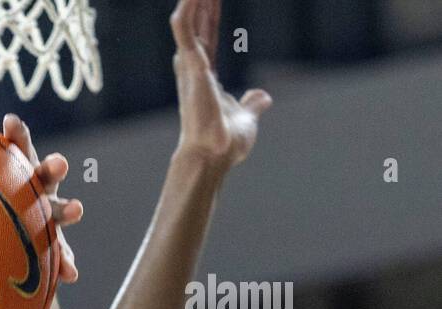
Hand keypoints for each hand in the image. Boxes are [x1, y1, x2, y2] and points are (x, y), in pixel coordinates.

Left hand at [1, 113, 82, 282]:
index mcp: (13, 170)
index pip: (16, 147)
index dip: (15, 134)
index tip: (10, 122)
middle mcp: (32, 188)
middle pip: (44, 174)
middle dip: (53, 167)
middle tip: (58, 163)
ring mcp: (44, 216)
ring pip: (59, 210)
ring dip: (69, 209)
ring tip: (77, 209)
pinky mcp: (48, 245)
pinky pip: (59, 256)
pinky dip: (66, 263)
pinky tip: (71, 273)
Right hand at [171, 0, 271, 170]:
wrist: (213, 155)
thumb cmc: (225, 143)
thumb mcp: (246, 116)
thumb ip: (252, 104)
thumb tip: (263, 97)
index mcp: (204, 76)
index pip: (207, 37)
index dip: (211, 16)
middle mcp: (193, 68)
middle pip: (197, 24)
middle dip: (201, 2)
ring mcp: (190, 66)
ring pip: (187, 22)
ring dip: (193, 0)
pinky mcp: (190, 65)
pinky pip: (184, 29)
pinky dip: (186, 10)